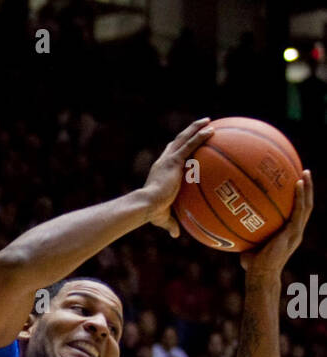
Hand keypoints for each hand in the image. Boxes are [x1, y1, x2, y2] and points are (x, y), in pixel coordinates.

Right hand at [141, 118, 213, 236]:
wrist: (146, 205)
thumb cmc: (151, 212)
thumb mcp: (163, 217)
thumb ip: (171, 223)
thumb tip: (176, 235)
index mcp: (161, 171)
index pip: (169, 156)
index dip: (177, 148)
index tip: (185, 143)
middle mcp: (164, 161)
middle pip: (177, 142)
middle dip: (188, 132)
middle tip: (201, 125)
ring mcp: (169, 159)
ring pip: (184, 138)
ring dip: (196, 128)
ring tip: (208, 121)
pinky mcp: (174, 161)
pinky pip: (190, 145)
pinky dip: (200, 136)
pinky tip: (211, 130)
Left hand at [240, 171, 312, 280]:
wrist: (261, 276)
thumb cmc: (252, 264)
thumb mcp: (249, 243)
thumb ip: (246, 231)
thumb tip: (229, 218)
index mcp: (289, 233)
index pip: (297, 212)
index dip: (298, 198)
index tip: (295, 182)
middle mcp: (295, 231)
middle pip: (306, 206)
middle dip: (307, 189)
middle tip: (304, 172)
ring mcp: (296, 232)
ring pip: (307, 206)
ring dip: (308, 189)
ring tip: (305, 173)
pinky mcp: (293, 233)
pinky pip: (299, 211)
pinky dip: (300, 197)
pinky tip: (297, 184)